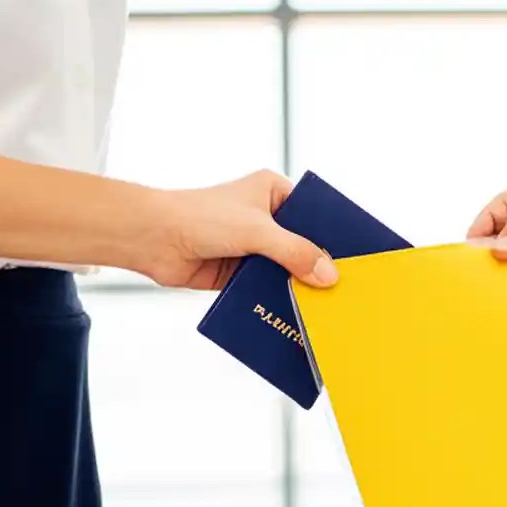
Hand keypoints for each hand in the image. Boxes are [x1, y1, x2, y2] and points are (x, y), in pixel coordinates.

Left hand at [138, 169, 337, 289]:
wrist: (152, 238)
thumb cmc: (200, 217)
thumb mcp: (258, 231)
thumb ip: (295, 252)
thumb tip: (329, 275)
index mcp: (273, 192)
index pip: (313, 212)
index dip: (332, 233)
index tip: (354, 254)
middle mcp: (265, 217)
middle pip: (302, 244)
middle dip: (317, 264)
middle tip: (345, 284)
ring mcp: (251, 246)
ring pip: (285, 269)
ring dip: (297, 285)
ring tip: (327, 305)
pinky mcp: (238, 271)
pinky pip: (266, 287)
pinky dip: (277, 299)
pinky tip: (296, 314)